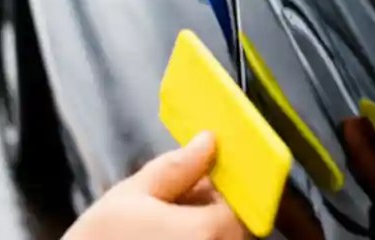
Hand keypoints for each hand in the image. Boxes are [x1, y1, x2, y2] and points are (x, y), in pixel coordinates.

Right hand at [63, 133, 246, 239]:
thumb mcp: (133, 194)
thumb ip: (176, 167)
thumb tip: (205, 143)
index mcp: (205, 233)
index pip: (241, 204)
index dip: (222, 187)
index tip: (205, 176)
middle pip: (233, 227)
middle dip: (210, 206)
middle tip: (177, 196)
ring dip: (199, 226)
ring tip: (161, 220)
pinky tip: (160, 236)